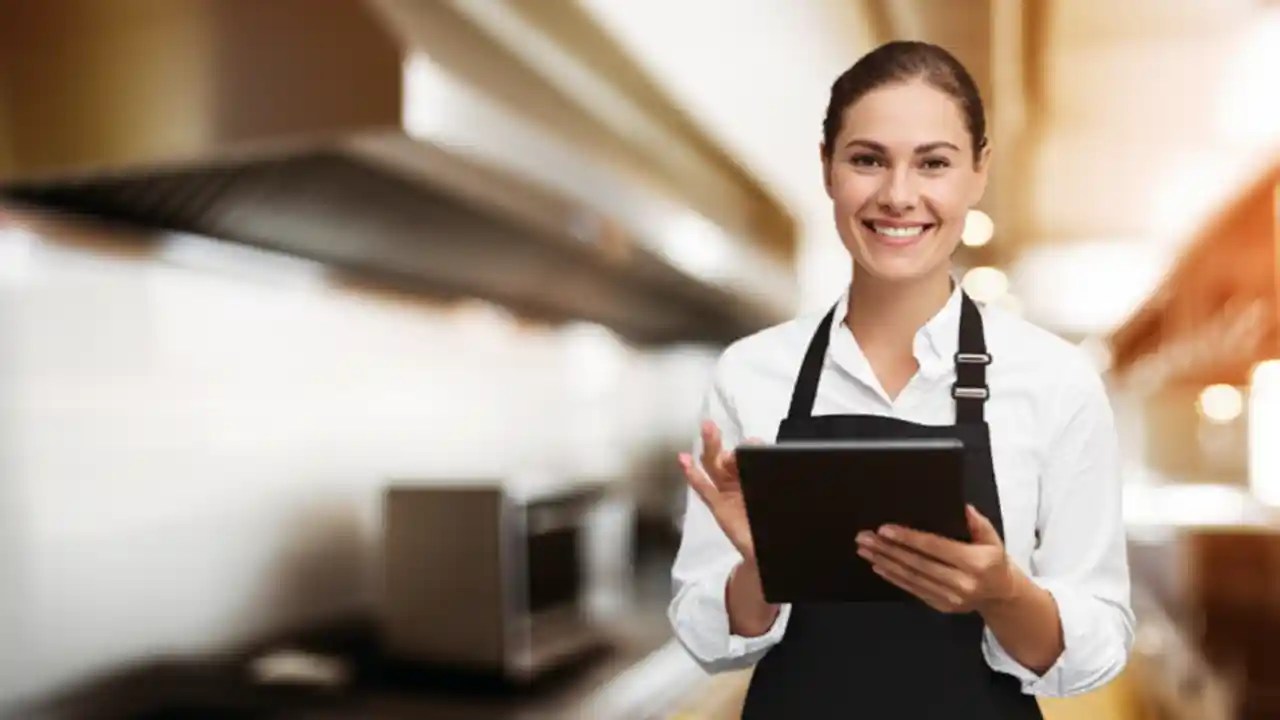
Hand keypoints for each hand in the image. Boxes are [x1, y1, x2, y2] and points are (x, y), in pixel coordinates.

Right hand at [678, 420, 761, 563]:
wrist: (764, 550)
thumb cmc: (767, 521)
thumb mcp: (773, 491)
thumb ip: (766, 476)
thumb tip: (758, 454)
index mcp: (755, 475)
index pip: (747, 456)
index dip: (745, 450)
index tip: (750, 446)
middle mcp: (740, 481)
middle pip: (726, 458)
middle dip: (717, 442)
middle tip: (709, 426)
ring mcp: (727, 492)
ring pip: (713, 468)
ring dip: (708, 449)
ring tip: (703, 432)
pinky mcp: (718, 506)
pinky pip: (704, 489)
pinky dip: (693, 475)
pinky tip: (684, 461)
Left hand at [855, 504, 1018, 613]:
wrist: (1000, 595)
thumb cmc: (993, 561)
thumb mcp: (993, 539)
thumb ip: (978, 523)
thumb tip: (963, 507)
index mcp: (974, 563)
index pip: (934, 547)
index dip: (908, 538)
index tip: (884, 530)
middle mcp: (961, 582)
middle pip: (916, 563)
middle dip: (887, 549)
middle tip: (864, 538)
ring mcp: (950, 597)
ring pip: (911, 578)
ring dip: (884, 562)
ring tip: (865, 550)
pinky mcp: (941, 606)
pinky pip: (912, 590)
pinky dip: (893, 578)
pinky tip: (878, 566)